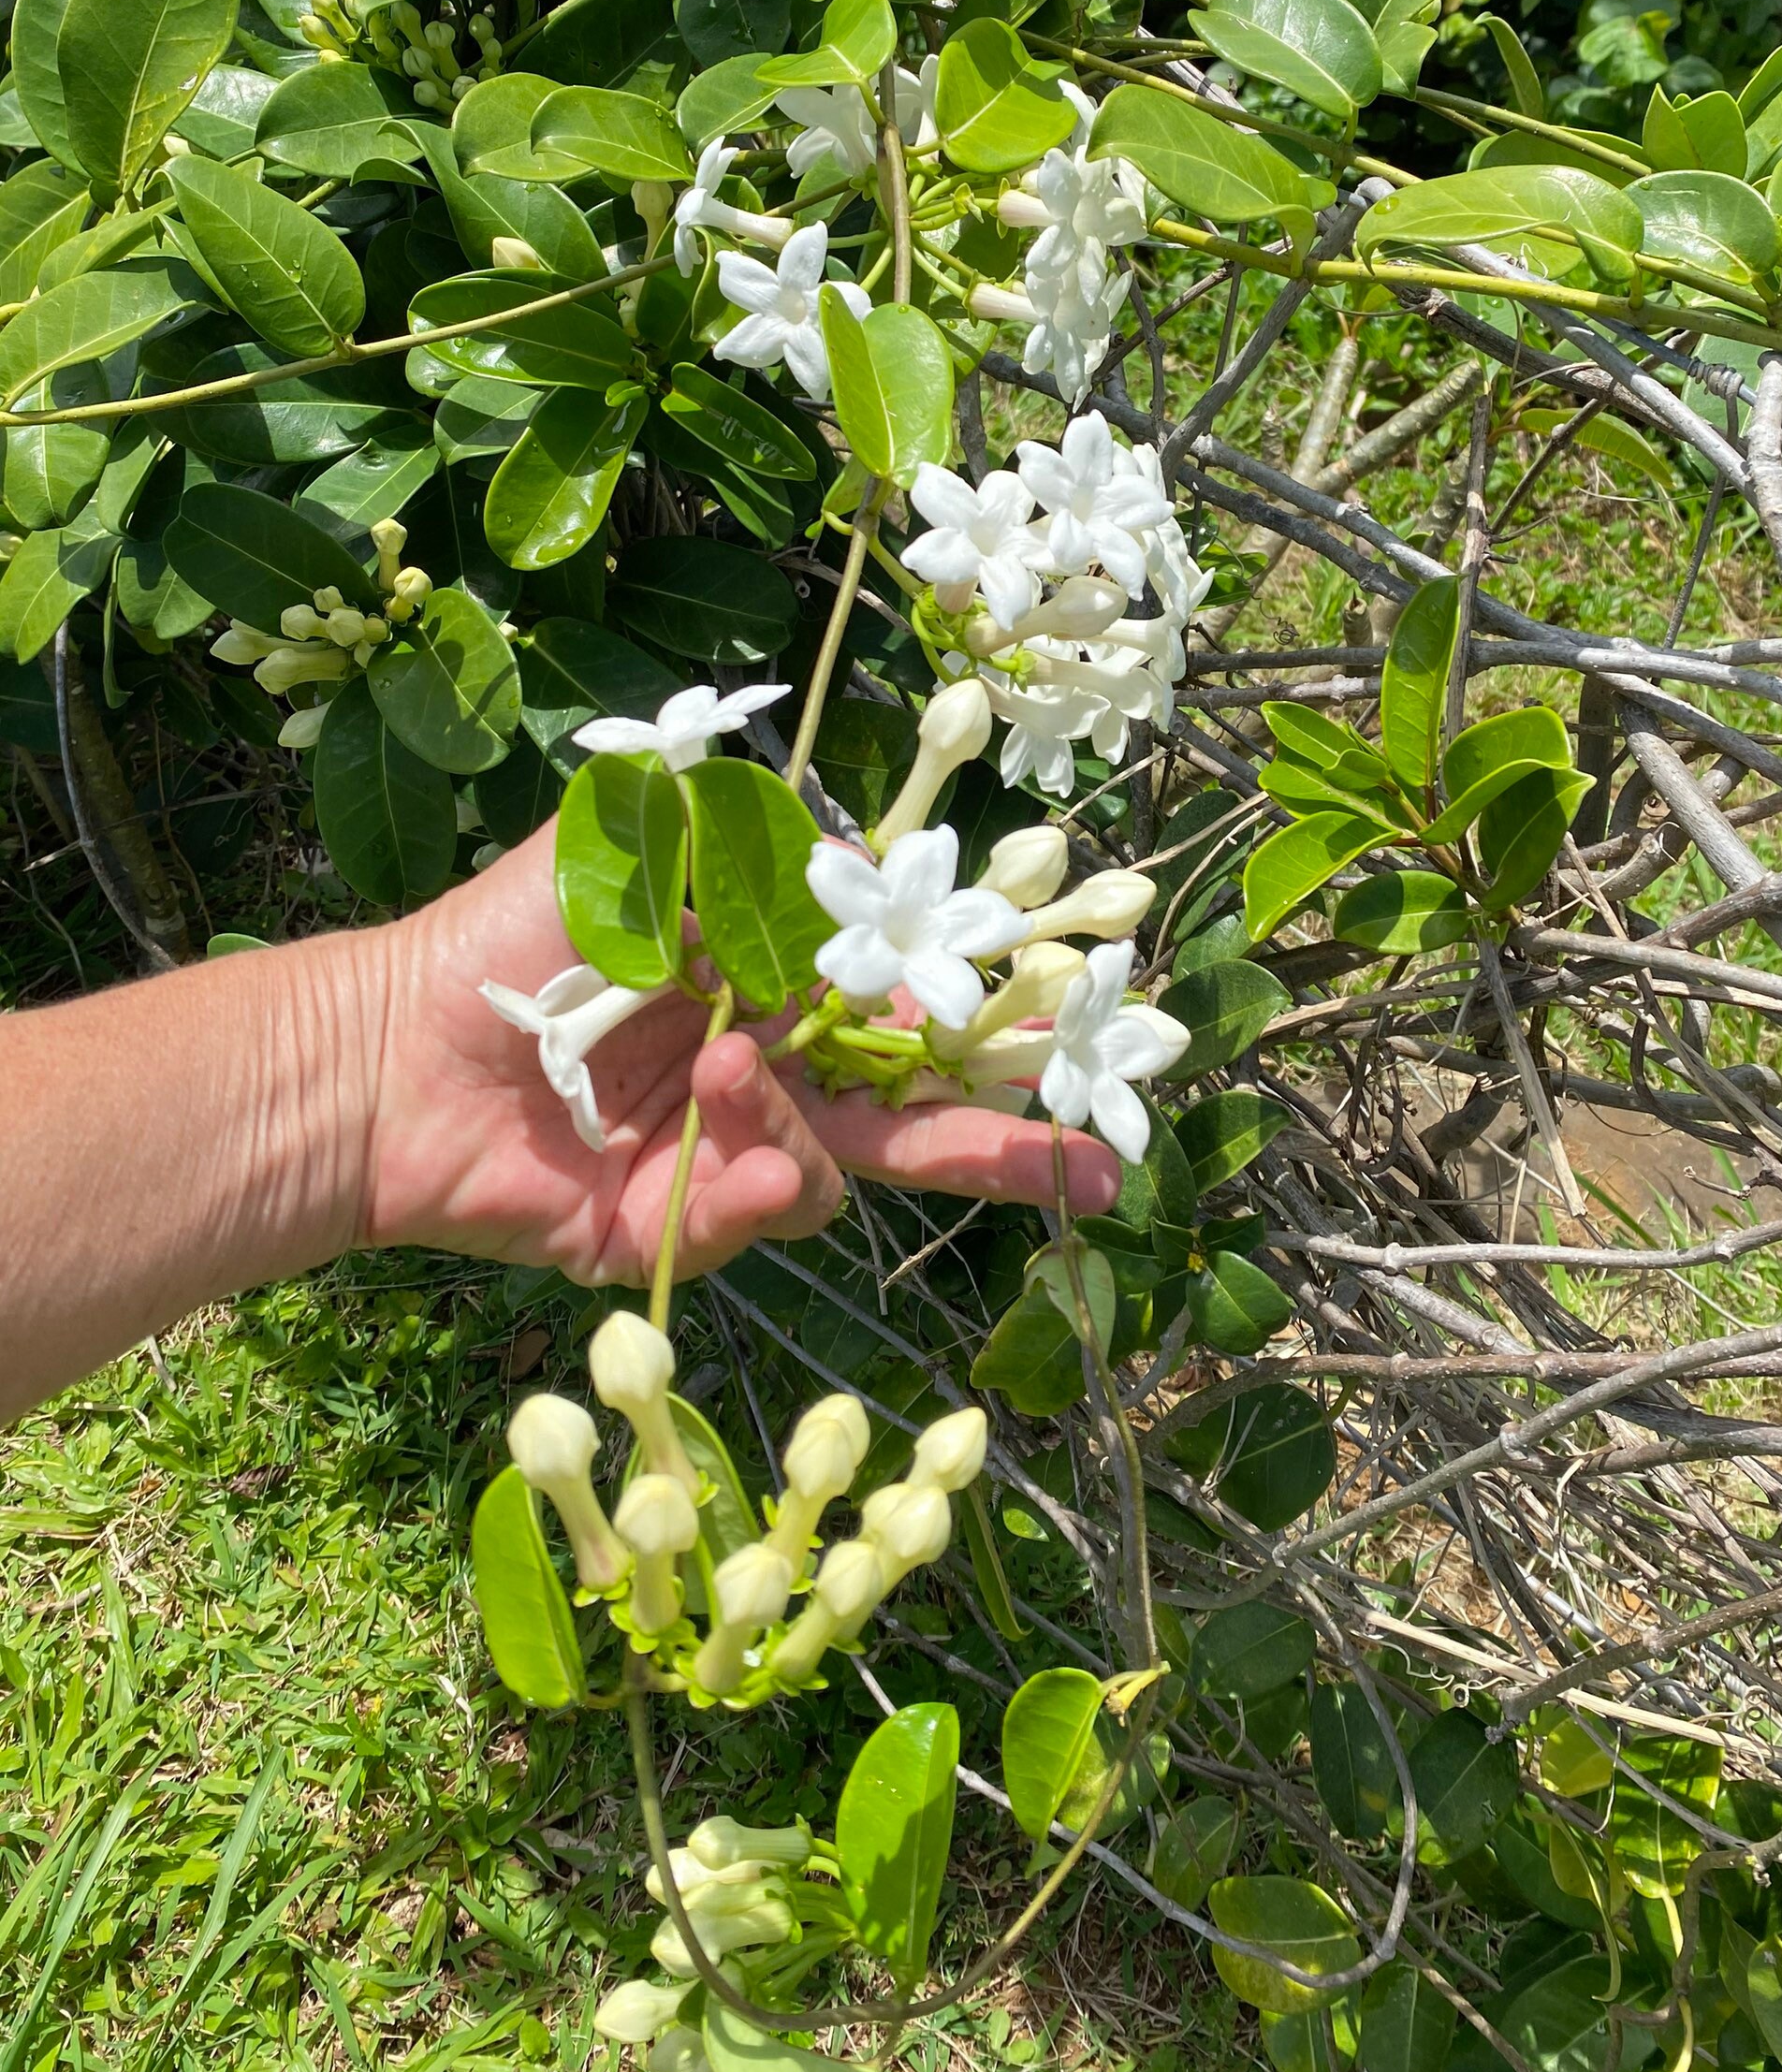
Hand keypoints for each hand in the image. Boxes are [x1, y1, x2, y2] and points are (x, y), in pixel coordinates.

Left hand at [361, 825, 1118, 1285]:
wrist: (395, 1058)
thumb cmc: (520, 933)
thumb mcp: (651, 845)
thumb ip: (770, 855)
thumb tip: (882, 880)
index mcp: (775, 975)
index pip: (911, 996)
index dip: (988, 1011)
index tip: (1060, 1012)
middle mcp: (775, 1066)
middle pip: (920, 1106)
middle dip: (1010, 1133)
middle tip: (1096, 1166)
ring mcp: (738, 1151)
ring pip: (855, 1162)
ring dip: (810, 1118)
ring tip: (725, 1066)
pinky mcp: (693, 1225)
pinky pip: (776, 1208)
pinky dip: (763, 1171)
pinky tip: (722, 1129)